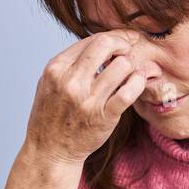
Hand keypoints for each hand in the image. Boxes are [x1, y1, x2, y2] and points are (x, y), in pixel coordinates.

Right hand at [22, 30, 148, 165]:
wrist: (50, 151)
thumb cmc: (52, 115)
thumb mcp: (50, 83)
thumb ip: (71, 63)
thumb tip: (100, 44)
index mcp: (56, 69)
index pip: (91, 39)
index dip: (112, 38)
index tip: (121, 43)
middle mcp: (70, 81)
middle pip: (107, 45)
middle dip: (123, 44)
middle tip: (128, 52)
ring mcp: (88, 99)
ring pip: (122, 65)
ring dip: (132, 66)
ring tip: (130, 73)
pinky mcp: (104, 116)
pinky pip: (129, 91)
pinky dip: (138, 82)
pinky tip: (136, 83)